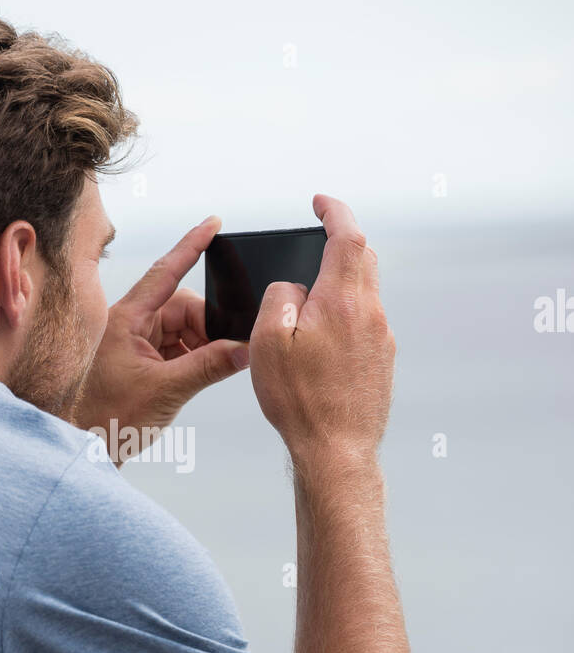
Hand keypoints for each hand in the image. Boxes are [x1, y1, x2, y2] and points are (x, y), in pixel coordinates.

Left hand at [72, 216, 249, 461]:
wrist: (83, 449)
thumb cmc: (106, 419)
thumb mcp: (166, 391)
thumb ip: (209, 366)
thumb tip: (244, 349)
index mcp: (126, 319)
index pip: (165, 273)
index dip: (191, 246)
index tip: (213, 223)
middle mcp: (129, 325)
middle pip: (182, 307)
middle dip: (207, 326)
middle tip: (225, 351)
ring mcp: (133, 343)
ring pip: (182, 330)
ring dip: (200, 347)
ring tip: (203, 373)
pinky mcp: (139, 362)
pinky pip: (175, 348)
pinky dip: (191, 358)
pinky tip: (195, 377)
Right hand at [248, 195, 395, 468]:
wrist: (337, 450)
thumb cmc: (300, 401)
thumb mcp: (268, 343)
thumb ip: (279, 299)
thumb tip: (293, 288)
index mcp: (342, 301)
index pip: (347, 236)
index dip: (335, 211)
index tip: (320, 202)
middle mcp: (370, 314)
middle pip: (363, 259)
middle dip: (341, 243)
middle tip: (317, 240)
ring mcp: (382, 338)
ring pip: (365, 292)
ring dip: (341, 283)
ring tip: (309, 302)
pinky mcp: (383, 360)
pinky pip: (365, 322)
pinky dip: (345, 314)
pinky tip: (322, 340)